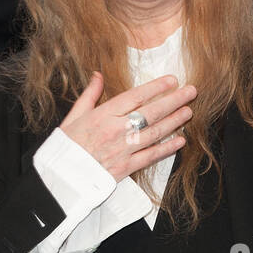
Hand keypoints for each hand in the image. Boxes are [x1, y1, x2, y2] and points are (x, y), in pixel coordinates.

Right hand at [60, 71, 194, 184]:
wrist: (61, 177)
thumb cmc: (66, 146)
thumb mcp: (74, 116)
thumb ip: (90, 94)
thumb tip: (98, 75)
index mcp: (103, 115)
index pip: (135, 96)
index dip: (156, 87)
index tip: (172, 80)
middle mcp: (116, 130)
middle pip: (151, 112)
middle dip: (174, 100)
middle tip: (191, 91)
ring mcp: (123, 150)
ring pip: (155, 133)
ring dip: (174, 121)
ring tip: (188, 111)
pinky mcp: (126, 168)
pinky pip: (151, 156)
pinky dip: (167, 149)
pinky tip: (180, 141)